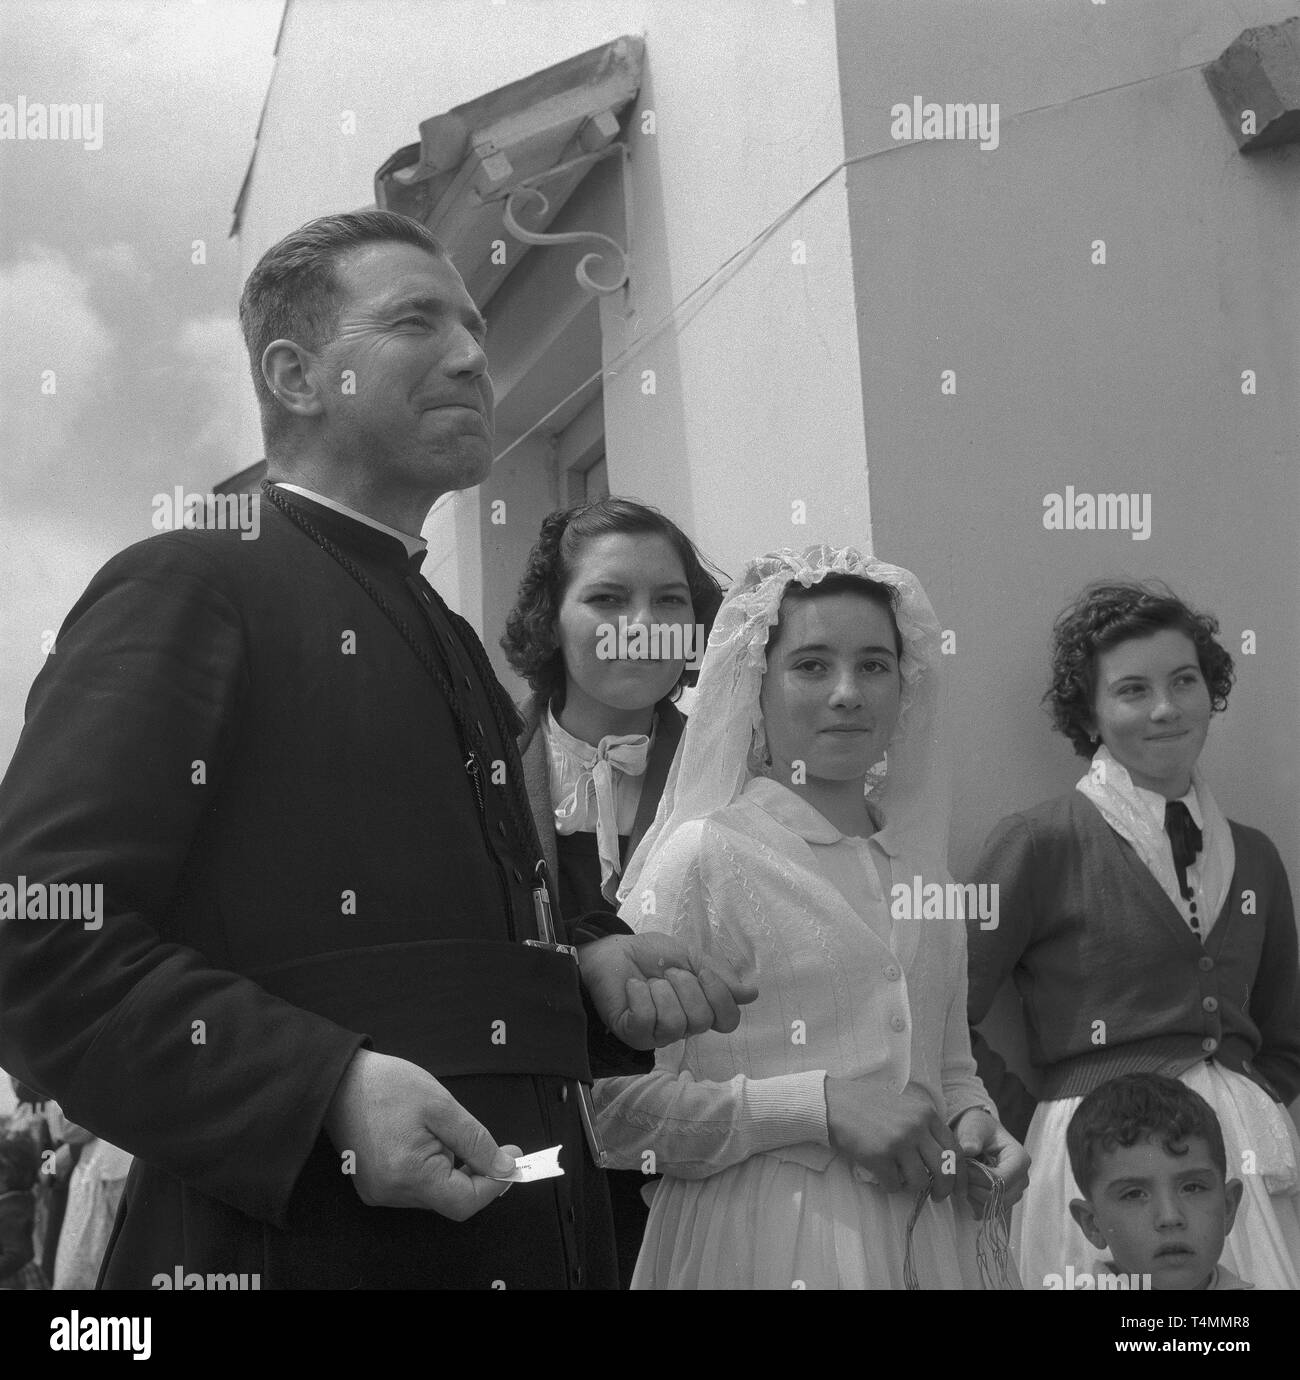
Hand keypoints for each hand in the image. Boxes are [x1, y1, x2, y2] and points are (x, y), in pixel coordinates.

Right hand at [322, 1050, 519, 1221]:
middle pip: (450, 1199)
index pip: (465, 1202)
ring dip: (450, 1166)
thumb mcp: (441, 1106)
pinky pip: (416, 1185)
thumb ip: (475, 1141)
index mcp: (409, 1175)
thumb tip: (503, 1166)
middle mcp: (392, 1194)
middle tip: (477, 1137)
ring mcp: (380, 1192)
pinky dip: (431, 1166)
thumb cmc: (388, 1086)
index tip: (511, 1157)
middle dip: (472, 1171)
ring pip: (434, 1192)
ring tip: (438, 1130)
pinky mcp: (374, 1185)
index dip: (494, 1183)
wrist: (339, 1080)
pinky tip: (423, 1138)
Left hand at [578, 931, 757, 1049]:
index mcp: (702, 1007)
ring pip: (675, 1024)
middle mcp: (684, 1026)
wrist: (614, 951)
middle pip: (702, 1020)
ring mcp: (658, 1034)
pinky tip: (633, 987)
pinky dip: (640, 996)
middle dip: (685, 986)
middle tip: (667, 973)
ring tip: (649, 981)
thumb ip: (719, 975)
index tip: (703, 972)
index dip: (720, 996)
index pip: (728, 1021)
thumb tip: (751, 994)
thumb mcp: (691, 956)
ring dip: (662, 991)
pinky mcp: (634, 1034)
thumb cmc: (652, 955)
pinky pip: (647, 1021)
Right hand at [826, 1077, 960, 1197]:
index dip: (960, 1175)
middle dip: (944, 1189)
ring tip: (901, 1179)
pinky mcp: (879, 1156)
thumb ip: (925, 1128)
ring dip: (912, 1187)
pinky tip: (881, 1175)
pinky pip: (894, 1185)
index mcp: (926, 1114)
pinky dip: (889, 1186)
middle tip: (938, 1197)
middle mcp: (916, 1127)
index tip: (958, 1189)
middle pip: (945, 1169)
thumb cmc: (869, 1106)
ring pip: (920, 1181)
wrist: (835, 1103)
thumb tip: (945, 1162)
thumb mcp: (905, 1108)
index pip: (956, 1150)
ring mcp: (898, 1142)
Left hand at [952, 1107, 1030, 1212]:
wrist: (979, 1135)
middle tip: (959, 1173)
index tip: (963, 1167)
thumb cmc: (979, 1128)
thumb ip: (971, 1137)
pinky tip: (966, 1186)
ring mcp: (1014, 1193)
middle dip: (974, 1187)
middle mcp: (1021, 1179)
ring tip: (962, 1177)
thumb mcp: (974, 1126)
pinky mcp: (1002, 1201)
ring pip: (992, 1206)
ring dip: (972, 1195)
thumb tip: (968, 1149)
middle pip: (998, 1197)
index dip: (978, 1177)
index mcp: (1020, 1159)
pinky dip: (973, 1203)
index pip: (1002, 1179)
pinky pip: (987, 1212)